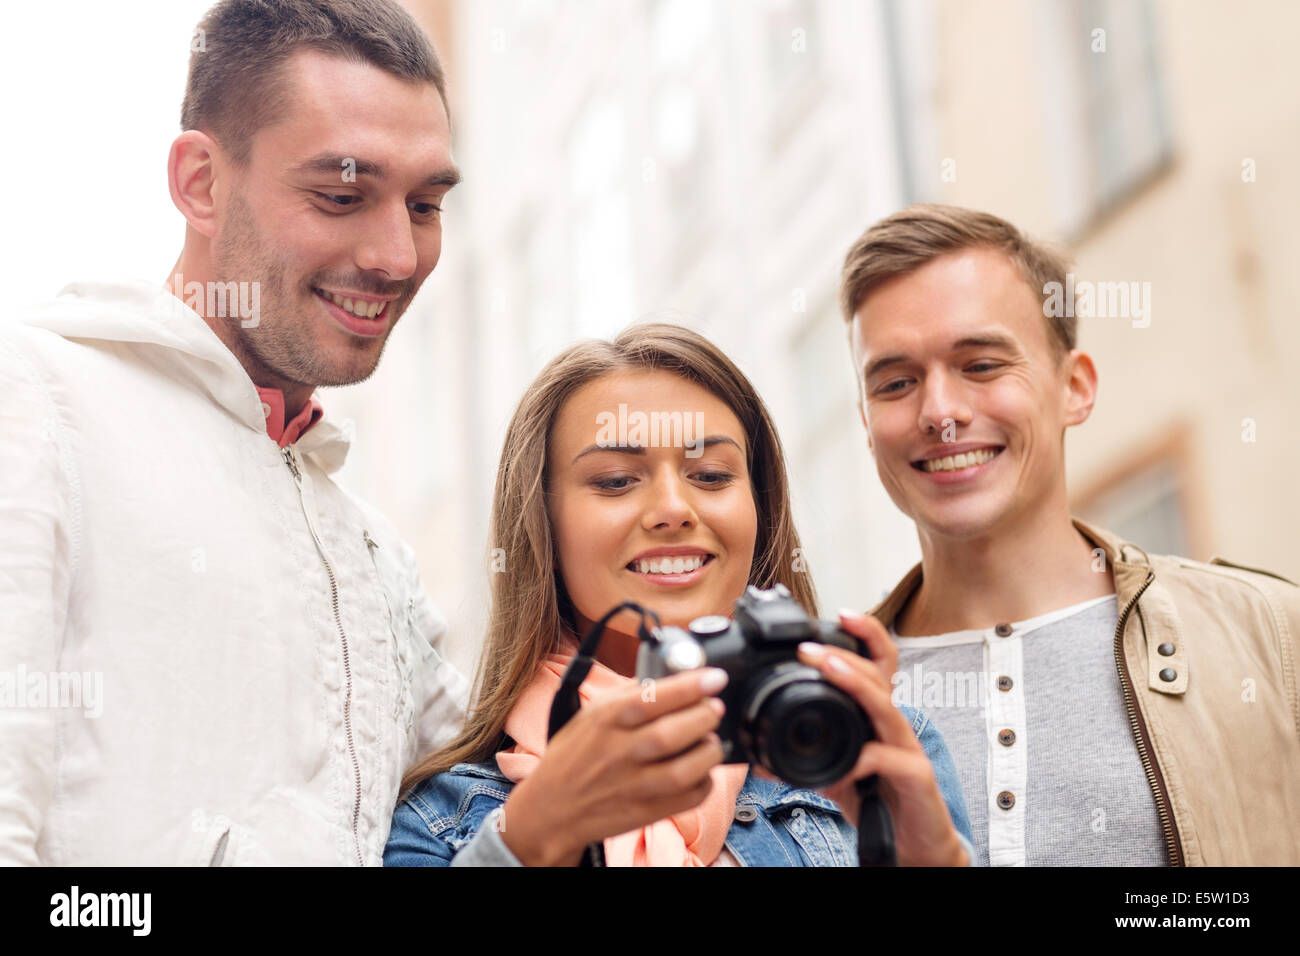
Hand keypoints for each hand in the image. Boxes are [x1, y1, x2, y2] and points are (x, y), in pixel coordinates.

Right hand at [500, 668, 727, 865]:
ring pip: (685, 770)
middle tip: (714, 708)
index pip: (651, 698)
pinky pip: (689, 798)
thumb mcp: (592, 714)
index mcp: (606, 721)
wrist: (553, 808)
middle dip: (703, 716)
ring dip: (709, 751)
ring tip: (711, 739)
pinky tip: (702, 769)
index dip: (689, 686)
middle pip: (671, 733)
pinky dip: (705, 781)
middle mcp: (619, 753)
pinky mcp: (646, 812)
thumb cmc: (576, 754)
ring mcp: (633, 786)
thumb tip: (671, 676)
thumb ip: (629, 695)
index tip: (715, 678)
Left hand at [797, 611, 967, 866]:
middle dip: (843, 656)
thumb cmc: (878, 798)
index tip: (840, 614)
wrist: (913, 843)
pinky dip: (869, 757)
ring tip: (829, 670)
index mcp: (875, 717)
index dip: (865, 635)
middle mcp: (894, 725)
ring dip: (856, 685)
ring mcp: (908, 748)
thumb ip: (804, 763)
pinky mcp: (917, 777)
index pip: (878, 664)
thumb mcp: (834, 774)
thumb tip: (760, 760)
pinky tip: (851, 761)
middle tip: (809, 648)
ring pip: (886, 707)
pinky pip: (894, 760)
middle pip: (877, 676)